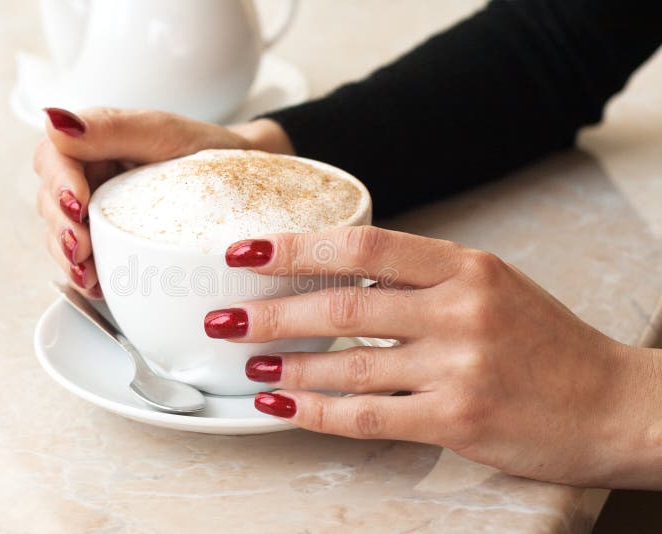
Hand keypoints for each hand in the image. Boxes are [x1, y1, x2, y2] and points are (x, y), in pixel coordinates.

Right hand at [33, 107, 292, 296]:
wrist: (244, 181)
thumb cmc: (208, 150)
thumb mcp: (165, 133)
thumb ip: (112, 127)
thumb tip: (56, 121)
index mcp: (94, 141)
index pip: (54, 158)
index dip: (58, 183)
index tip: (76, 206)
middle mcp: (89, 175)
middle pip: (51, 202)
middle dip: (61, 230)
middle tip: (81, 251)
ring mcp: (99, 210)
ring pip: (61, 234)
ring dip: (68, 257)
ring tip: (88, 276)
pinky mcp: (111, 239)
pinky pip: (86, 258)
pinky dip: (87, 273)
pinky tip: (98, 285)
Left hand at [206, 226, 661, 487]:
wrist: (614, 404)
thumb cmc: (547, 343)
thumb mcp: (491, 285)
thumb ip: (422, 278)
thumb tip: (342, 275)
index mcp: (465, 266)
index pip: (363, 245)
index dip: (296, 247)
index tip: (247, 250)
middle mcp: (460, 310)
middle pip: (342, 306)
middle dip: (271, 312)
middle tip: (224, 317)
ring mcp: (459, 367)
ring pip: (347, 365)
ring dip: (285, 366)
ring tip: (245, 365)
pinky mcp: (458, 420)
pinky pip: (368, 416)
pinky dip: (316, 413)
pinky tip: (282, 408)